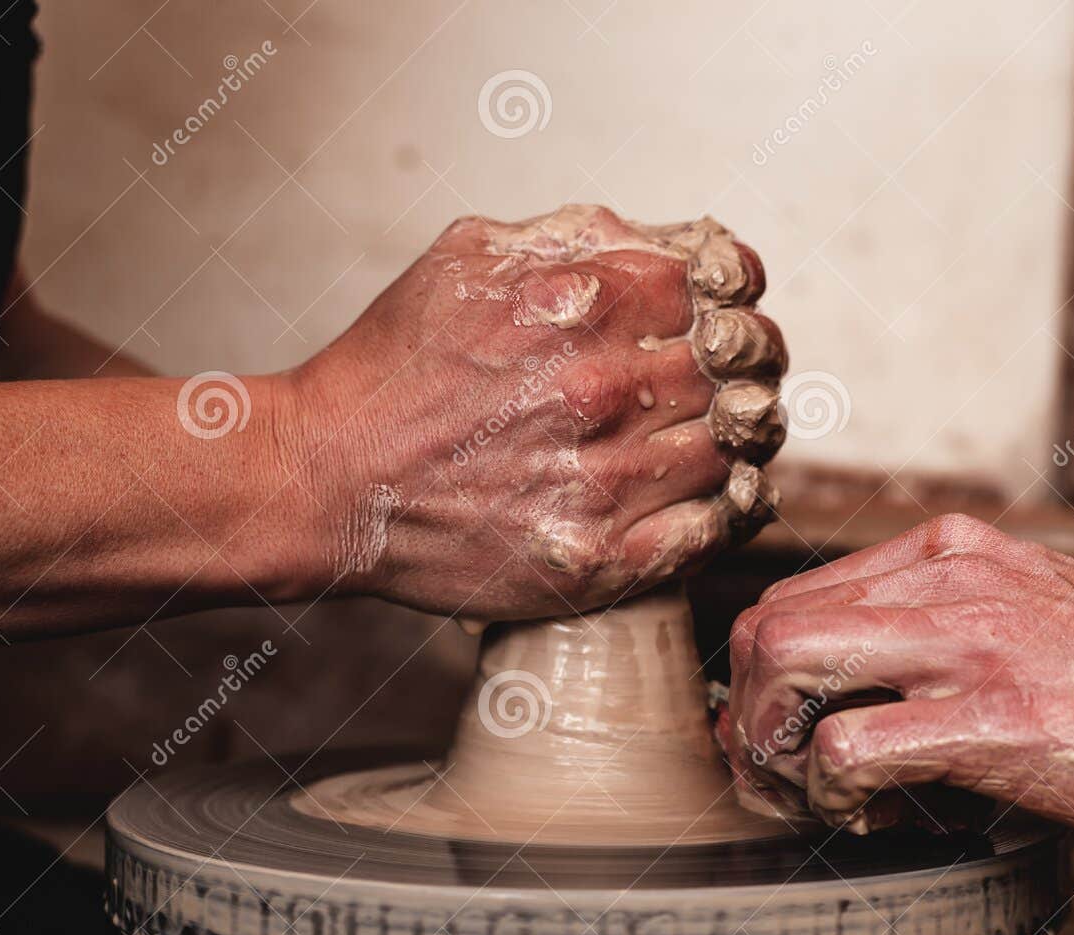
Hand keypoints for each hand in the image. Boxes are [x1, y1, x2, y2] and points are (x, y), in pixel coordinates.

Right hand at [285, 205, 785, 618]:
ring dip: (739, 437)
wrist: (327, 479)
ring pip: (738, 448)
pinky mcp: (600, 559)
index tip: (724, 313)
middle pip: (743, 365)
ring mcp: (608, 480)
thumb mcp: (470, 256)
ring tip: (712, 433)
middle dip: (746, 363)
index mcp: (586, 305)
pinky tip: (716, 493)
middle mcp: (607, 390)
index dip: (735, 295)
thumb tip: (672, 243)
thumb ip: (578, 237)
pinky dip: (733, 508)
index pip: (725, 284)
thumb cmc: (393, 369)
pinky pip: (714, 530)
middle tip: (730, 375)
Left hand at [723, 514, 1073, 857]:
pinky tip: (871, 815)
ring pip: (784, 662)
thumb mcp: (1032, 609)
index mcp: (950, 550)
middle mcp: (946, 578)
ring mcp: (969, 643)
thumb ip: (941, 623)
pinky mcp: (995, 718)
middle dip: (745, 713)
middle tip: (770, 776)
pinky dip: (828, 793)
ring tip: (810, 797)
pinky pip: (847, 745)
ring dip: (770, 748)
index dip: (759, 676)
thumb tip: (848, 682)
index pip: (793, 595)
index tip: (779, 736)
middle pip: (765, 622)